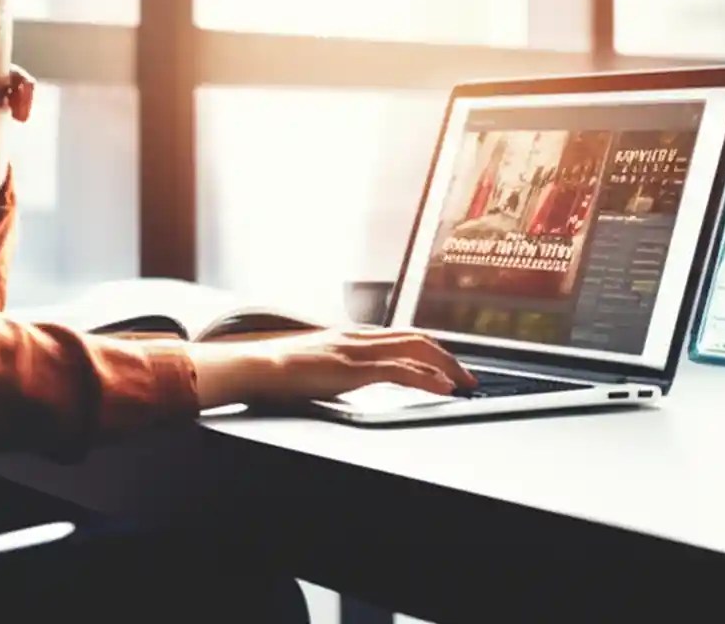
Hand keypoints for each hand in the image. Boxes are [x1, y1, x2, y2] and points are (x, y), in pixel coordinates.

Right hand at [189, 329, 476, 408]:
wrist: (256, 366)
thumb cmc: (279, 370)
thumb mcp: (318, 363)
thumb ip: (339, 366)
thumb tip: (349, 377)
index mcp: (353, 335)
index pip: (403, 336)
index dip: (432, 349)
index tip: (449, 365)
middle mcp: (361, 337)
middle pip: (418, 339)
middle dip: (448, 358)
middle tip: (468, 377)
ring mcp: (358, 351)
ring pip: (416, 351)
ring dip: (446, 367)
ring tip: (464, 384)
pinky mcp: (354, 369)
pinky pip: (400, 372)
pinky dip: (427, 380)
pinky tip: (442, 390)